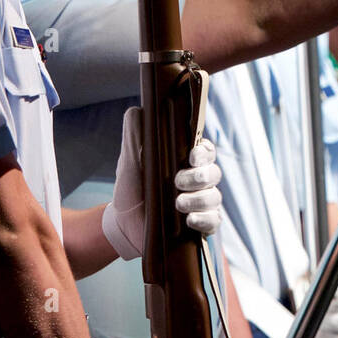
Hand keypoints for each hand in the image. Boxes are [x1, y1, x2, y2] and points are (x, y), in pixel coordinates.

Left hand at [101, 107, 223, 259]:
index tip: (192, 156)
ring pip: (214, 197)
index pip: (205, 151)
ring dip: (198, 199)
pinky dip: (203, 220)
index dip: (203, 152)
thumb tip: (137, 111)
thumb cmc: (130, 190)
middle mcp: (197, 181)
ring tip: (177, 204)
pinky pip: (213, 221)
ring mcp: (200, 204)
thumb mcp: (128, 164)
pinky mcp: (200, 225)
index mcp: (183, 161)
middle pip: (214, 173)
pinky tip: (189, 220)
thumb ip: (133, 138)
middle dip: (199, 177)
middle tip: (177, 182)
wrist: (122, 226)